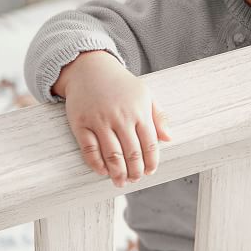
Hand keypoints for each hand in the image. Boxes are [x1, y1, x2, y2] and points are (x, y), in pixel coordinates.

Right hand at [54, 50, 172, 185]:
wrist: (90, 69)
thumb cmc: (121, 85)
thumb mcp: (145, 94)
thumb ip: (159, 117)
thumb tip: (169, 139)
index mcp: (139, 112)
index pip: (149, 144)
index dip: (151, 162)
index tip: (150, 171)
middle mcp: (120, 118)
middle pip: (132, 153)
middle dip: (135, 172)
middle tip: (134, 180)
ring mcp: (99, 121)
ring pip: (112, 155)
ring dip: (118, 173)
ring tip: (120, 181)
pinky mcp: (81, 124)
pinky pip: (89, 150)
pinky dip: (96, 164)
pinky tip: (103, 172)